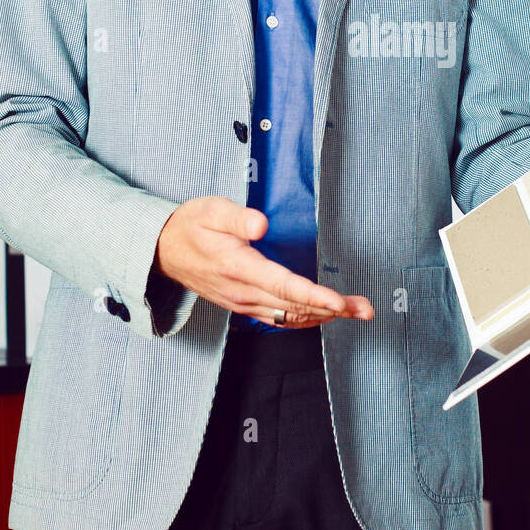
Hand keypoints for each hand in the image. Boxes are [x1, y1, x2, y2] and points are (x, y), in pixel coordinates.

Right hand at [154, 196, 373, 327]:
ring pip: (290, 317)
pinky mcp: (245, 306)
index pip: (284, 286)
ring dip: (325, 316)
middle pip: (295, 306)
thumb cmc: (191, 226)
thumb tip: (261, 223)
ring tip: (356, 311)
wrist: (164, 251)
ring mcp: (244, 303)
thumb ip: (236, 216)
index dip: (315, 296)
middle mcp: (243, 292)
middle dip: (334, 309)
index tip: (340, 302)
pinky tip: (324, 317)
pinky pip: (279, 320)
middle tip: (366, 308)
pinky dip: (305, 320)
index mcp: (238, 267)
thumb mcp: (210, 210)